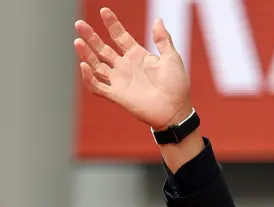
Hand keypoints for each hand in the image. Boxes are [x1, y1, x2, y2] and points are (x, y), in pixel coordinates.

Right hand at [74, 8, 191, 129]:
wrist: (176, 110)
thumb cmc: (177, 86)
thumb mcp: (172, 58)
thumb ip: (163, 40)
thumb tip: (158, 20)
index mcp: (137, 55)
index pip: (119, 36)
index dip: (112, 24)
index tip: (104, 11)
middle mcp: (125, 66)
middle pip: (102, 48)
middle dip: (90, 36)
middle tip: (79, 24)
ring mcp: (120, 80)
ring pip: (96, 65)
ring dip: (86, 54)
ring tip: (78, 41)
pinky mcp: (117, 95)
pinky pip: (97, 86)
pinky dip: (88, 77)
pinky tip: (85, 65)